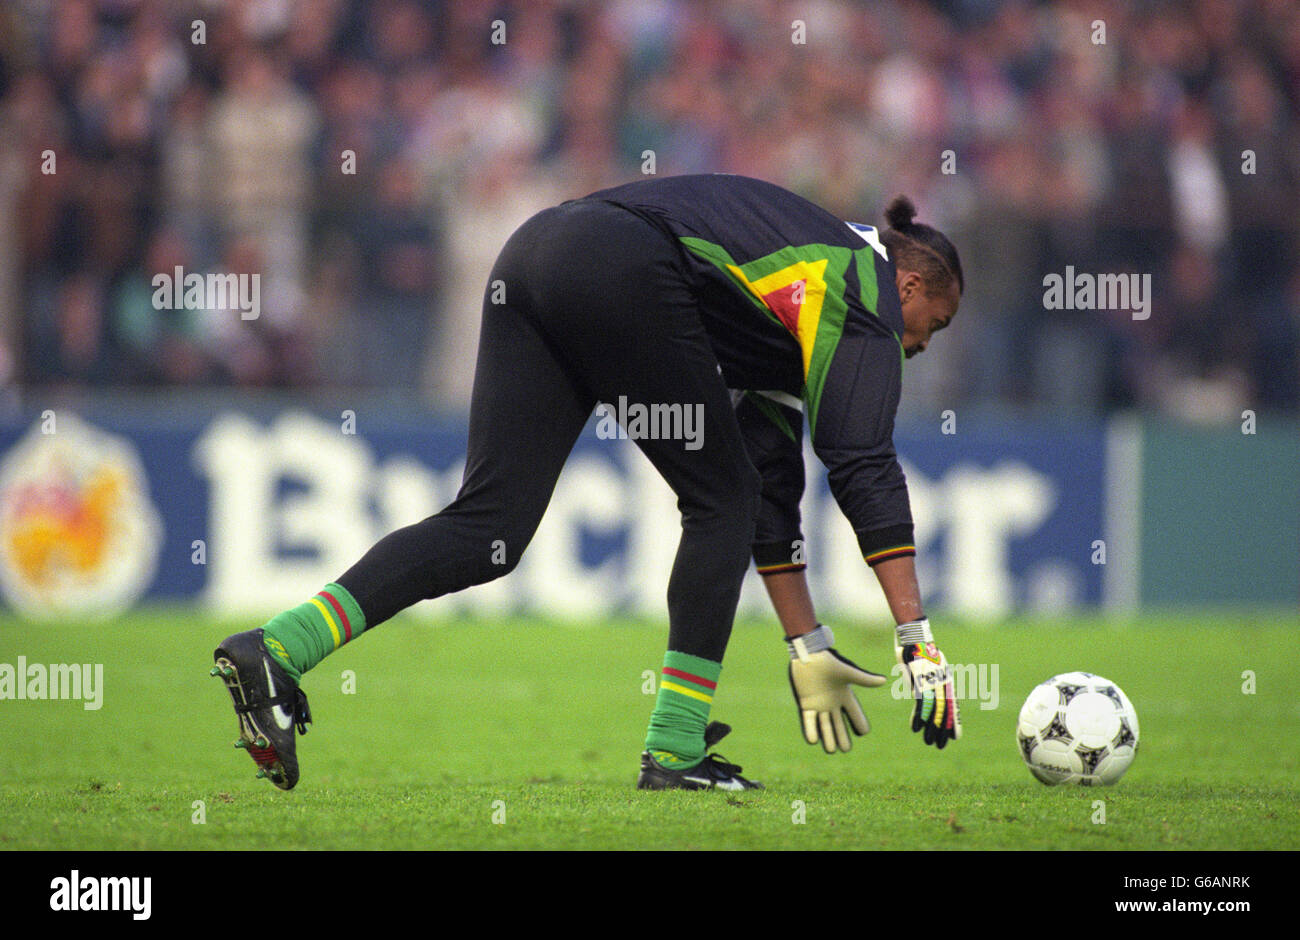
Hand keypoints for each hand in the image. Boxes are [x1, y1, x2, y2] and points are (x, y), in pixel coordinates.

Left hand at [788, 625, 887, 752]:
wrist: (809, 656)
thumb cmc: (828, 662)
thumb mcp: (847, 672)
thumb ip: (864, 679)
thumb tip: (884, 680)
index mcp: (844, 695)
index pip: (855, 714)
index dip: (859, 723)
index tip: (864, 732)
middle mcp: (833, 702)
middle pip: (839, 724)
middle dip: (842, 736)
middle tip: (846, 749)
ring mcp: (819, 704)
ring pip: (825, 725)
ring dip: (828, 737)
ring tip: (831, 750)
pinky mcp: (806, 703)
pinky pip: (809, 720)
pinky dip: (810, 730)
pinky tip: (813, 741)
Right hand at [895, 620, 960, 748]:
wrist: (916, 637)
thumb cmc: (919, 650)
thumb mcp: (926, 667)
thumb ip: (925, 681)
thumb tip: (919, 692)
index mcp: (945, 682)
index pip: (952, 706)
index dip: (954, 722)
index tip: (955, 737)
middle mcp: (942, 685)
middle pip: (945, 712)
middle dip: (943, 731)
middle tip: (940, 746)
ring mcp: (932, 684)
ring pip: (934, 711)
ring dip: (931, 728)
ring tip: (928, 743)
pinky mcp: (920, 682)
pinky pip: (921, 703)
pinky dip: (918, 716)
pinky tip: (916, 729)